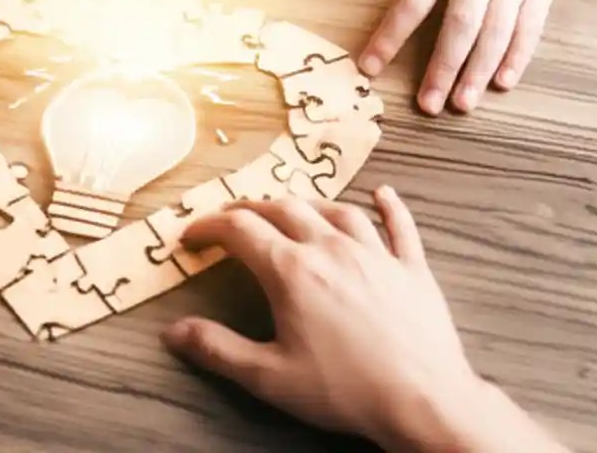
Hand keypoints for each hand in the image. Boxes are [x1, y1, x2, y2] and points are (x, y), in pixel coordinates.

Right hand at [161, 189, 487, 447]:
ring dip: (305, 204)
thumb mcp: (268, 377)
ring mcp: (376, 255)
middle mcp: (331, 249)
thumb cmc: (345, 391)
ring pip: (335, 210)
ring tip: (289, 207)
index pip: (239, 230)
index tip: (191, 236)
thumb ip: (217, 349)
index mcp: (292, 271)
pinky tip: (382, 194)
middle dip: (249, 208)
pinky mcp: (412, 269)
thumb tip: (173, 331)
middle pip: (283, 208)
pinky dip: (390, 207)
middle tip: (230, 219)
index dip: (208, 227)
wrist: (424, 402)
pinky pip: (400, 227)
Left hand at [338, 0, 595, 114]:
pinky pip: (529, 28)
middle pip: (459, 24)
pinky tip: (501, 83)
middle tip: (426, 106)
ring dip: (477, 71)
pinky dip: (516, 56)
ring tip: (461, 105)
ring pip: (495, 32)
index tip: (370, 66)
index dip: (391, 34)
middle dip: (442, 67)